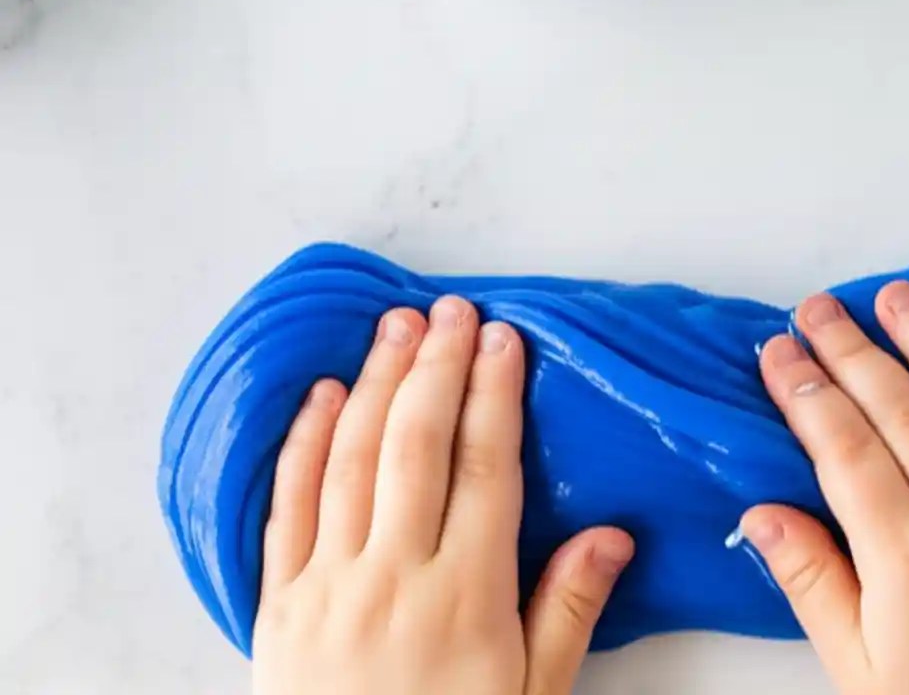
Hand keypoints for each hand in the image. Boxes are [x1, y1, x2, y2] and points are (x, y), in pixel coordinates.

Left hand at [252, 298, 633, 694]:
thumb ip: (569, 613)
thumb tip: (614, 535)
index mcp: (466, 596)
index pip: (486, 470)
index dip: (495, 395)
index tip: (503, 340)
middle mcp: (395, 574)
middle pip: (417, 446)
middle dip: (437, 368)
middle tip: (453, 312)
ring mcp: (329, 582)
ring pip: (352, 459)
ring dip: (377, 384)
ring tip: (397, 326)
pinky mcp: (279, 599)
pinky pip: (286, 505)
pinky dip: (303, 442)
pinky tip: (324, 395)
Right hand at [744, 282, 908, 694]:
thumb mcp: (861, 669)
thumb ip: (814, 584)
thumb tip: (761, 514)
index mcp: (905, 558)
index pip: (843, 448)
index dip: (806, 392)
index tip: (778, 350)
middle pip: (900, 412)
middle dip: (852, 351)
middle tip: (819, 307)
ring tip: (897, 297)